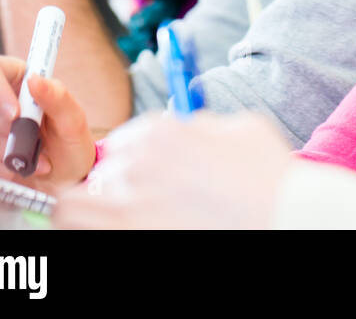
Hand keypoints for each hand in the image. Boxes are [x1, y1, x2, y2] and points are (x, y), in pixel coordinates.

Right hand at [0, 55, 96, 192]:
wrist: (63, 180)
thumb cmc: (70, 144)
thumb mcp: (73, 121)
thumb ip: (58, 98)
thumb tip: (35, 78)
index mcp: (18, 79)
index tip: (14, 114)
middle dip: (0, 128)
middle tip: (30, 142)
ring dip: (3, 152)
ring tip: (32, 159)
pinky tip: (15, 170)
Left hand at [53, 112, 292, 228]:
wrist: (282, 215)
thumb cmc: (270, 174)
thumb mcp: (242, 127)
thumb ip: (205, 125)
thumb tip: (189, 129)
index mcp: (164, 131)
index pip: (125, 141)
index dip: (137, 160)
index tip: (150, 178)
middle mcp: (137, 162)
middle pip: (104, 172)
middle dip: (119, 186)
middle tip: (143, 202)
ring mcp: (128, 202)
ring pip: (72, 205)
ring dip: (89, 210)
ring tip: (115, 219)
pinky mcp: (128, 231)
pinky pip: (74, 224)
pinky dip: (84, 226)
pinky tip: (112, 227)